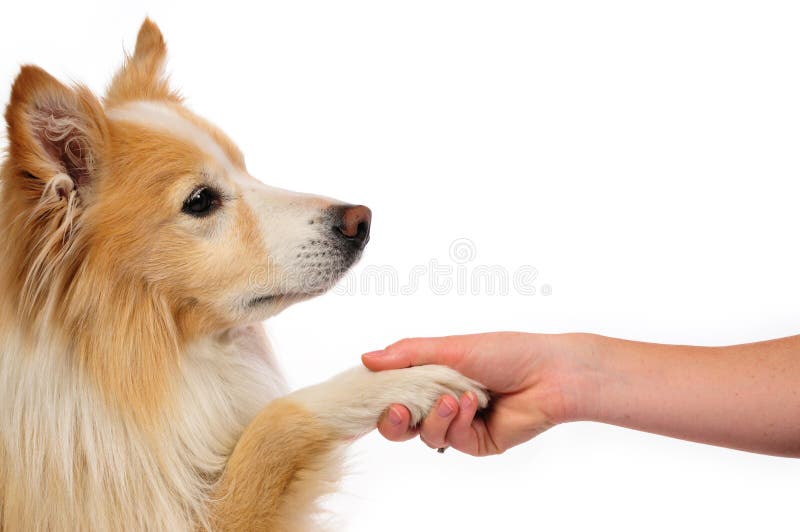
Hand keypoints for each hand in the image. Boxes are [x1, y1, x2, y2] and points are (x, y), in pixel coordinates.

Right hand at [361, 332, 587, 455]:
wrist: (550, 374)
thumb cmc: (506, 352)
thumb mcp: (450, 346)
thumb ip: (407, 354)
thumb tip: (367, 358)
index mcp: (432, 376)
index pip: (393, 391)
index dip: (379, 395)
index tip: (369, 392)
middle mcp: (441, 401)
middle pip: (401, 422)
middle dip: (393, 419)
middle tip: (398, 410)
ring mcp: (458, 424)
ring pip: (424, 434)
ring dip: (434, 416)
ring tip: (453, 398)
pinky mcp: (475, 442)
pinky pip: (450, 440)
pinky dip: (456, 422)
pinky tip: (472, 404)